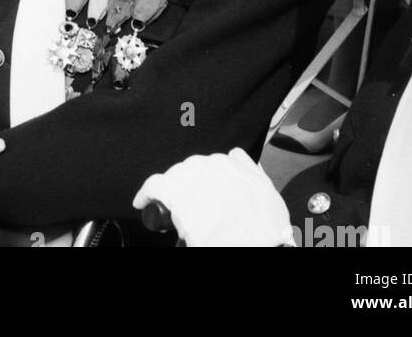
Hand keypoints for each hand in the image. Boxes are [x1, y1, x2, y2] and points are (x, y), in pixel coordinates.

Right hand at [132, 149, 292, 246]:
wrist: (268, 253)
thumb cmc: (228, 248)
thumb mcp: (191, 241)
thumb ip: (175, 220)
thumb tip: (171, 215)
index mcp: (184, 191)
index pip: (155, 184)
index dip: (145, 195)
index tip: (143, 202)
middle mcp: (204, 173)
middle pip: (179, 171)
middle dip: (174, 188)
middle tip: (179, 208)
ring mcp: (230, 170)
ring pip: (204, 162)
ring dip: (199, 177)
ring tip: (204, 198)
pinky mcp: (253, 172)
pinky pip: (232, 158)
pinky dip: (226, 168)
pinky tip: (226, 181)